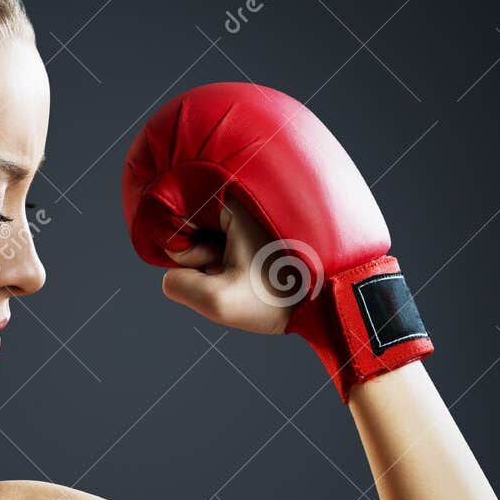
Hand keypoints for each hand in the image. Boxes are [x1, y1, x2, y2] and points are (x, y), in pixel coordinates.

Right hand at [157, 198, 295, 334]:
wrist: (329, 299)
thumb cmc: (280, 297)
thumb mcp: (221, 301)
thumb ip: (179, 287)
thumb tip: (171, 277)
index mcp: (232, 201)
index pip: (177, 224)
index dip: (189, 255)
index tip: (219, 266)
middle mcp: (243, 198)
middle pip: (193, 228)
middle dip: (206, 257)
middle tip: (240, 274)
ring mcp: (253, 210)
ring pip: (212, 236)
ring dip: (222, 260)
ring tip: (254, 273)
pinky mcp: (262, 224)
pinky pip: (230, 240)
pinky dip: (236, 258)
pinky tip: (259, 270)